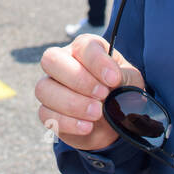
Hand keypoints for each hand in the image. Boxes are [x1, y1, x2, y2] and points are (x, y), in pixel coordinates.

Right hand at [36, 34, 143, 150]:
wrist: (115, 122)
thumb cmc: (121, 92)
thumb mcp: (129, 80)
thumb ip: (122, 76)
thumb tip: (111, 81)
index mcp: (85, 49)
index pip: (84, 46)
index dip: (98, 62)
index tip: (114, 79)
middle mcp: (62, 63)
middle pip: (51, 60)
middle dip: (78, 79)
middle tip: (102, 95)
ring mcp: (51, 87)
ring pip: (43, 88)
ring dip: (72, 103)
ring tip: (97, 113)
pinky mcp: (48, 112)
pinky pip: (45, 114)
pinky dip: (67, 122)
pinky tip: (87, 127)